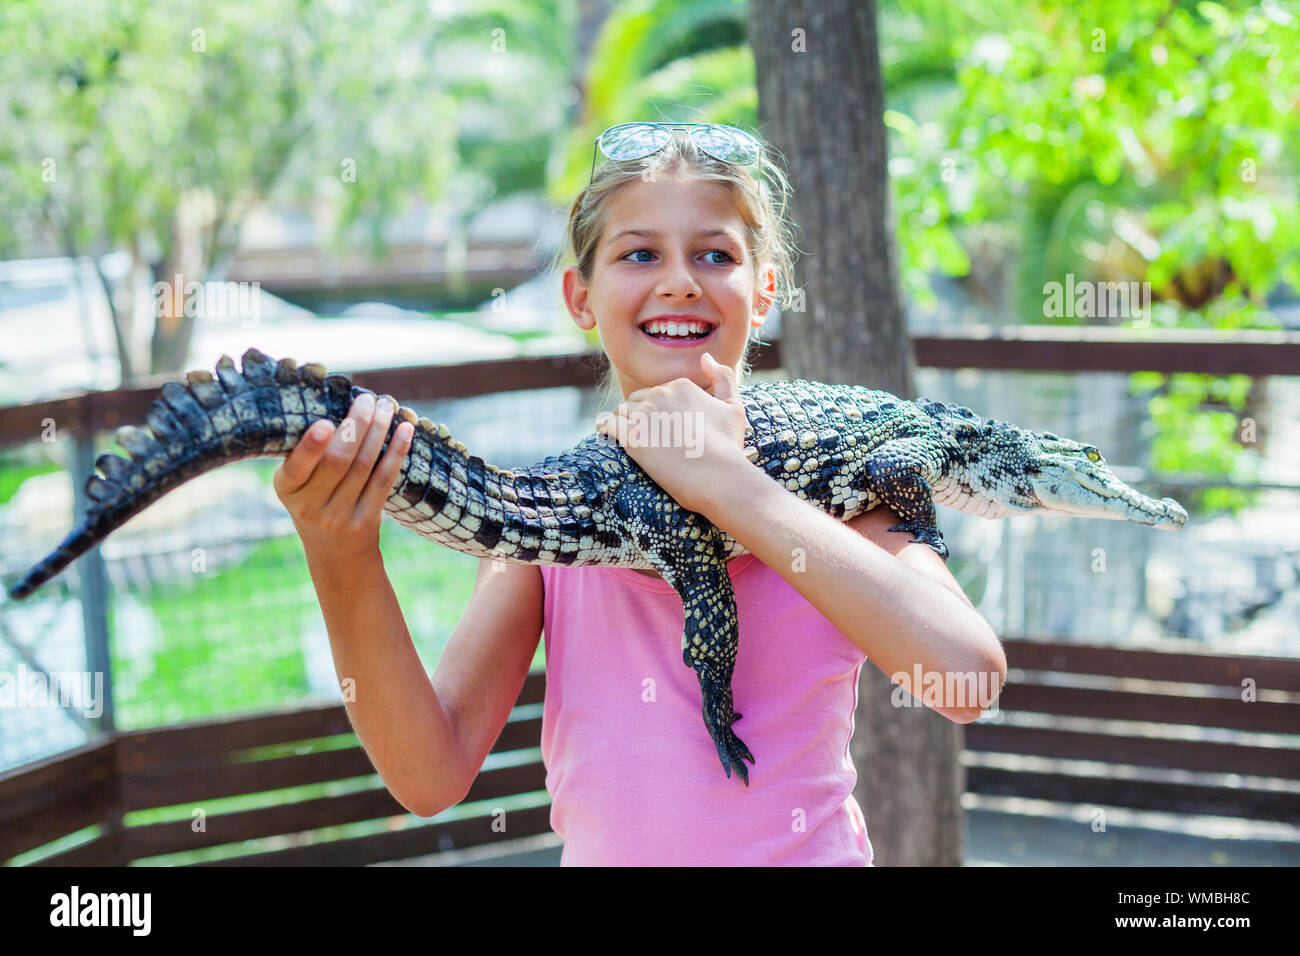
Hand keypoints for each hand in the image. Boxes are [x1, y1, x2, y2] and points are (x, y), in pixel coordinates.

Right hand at [273, 393, 414, 560]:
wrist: (335, 554)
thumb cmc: (315, 502)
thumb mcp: (300, 484)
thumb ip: (310, 454)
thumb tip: (343, 403)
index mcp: (287, 489)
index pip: (299, 466)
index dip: (312, 446)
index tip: (326, 422)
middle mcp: (310, 506)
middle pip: (339, 461)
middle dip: (356, 425)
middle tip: (368, 399)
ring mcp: (340, 516)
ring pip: (364, 466)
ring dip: (379, 431)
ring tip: (387, 406)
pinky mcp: (366, 520)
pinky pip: (384, 480)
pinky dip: (396, 452)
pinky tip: (405, 430)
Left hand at [594, 352, 751, 517]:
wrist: (720, 476)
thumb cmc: (728, 446)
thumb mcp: (733, 406)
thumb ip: (722, 376)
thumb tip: (705, 357)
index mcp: (681, 386)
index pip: (657, 391)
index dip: (656, 409)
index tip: (659, 426)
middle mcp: (661, 395)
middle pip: (636, 400)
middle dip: (637, 414)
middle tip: (643, 434)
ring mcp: (644, 415)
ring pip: (621, 411)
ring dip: (621, 421)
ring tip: (622, 434)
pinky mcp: (632, 437)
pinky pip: (608, 424)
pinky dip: (604, 427)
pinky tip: (604, 433)